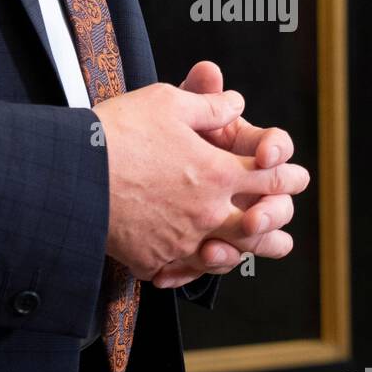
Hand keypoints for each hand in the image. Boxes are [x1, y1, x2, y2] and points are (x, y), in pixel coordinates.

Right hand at [94, 82, 308, 283]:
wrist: (74, 174)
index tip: (297, 176)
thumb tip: (235, 104)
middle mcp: (207, 213)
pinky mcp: (153, 259)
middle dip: (274, 217)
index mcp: (216, 173)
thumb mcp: (167, 102)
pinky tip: (190, 260)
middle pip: (256, 224)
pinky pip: (180, 269)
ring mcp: (181, 241)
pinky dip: (189, 265)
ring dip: (243, 251)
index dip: (287, 174)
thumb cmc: (119, 132)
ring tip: (251, 249)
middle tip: (281, 216)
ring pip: (224, 254)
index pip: (268, 177)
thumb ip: (208, 105)